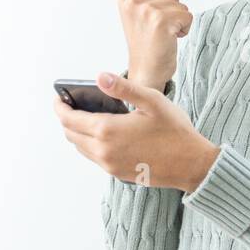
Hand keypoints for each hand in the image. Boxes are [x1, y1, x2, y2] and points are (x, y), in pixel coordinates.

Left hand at [53, 71, 220, 192]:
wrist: (191, 164)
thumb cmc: (175, 131)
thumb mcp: (152, 101)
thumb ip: (123, 88)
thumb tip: (99, 76)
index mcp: (107, 130)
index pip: (70, 119)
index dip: (60, 107)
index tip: (58, 97)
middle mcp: (103, 150)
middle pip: (71, 134)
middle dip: (66, 119)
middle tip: (69, 105)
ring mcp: (109, 164)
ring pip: (81, 148)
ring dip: (77, 133)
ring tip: (83, 117)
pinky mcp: (117, 173)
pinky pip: (94, 157)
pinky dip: (89, 144)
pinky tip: (102, 134)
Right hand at [118, 0, 191, 90]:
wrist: (146, 72)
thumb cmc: (147, 43)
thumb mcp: (146, 11)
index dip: (163, 4)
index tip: (150, 22)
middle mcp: (133, 1)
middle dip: (172, 12)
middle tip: (157, 31)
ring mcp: (146, 10)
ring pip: (181, 5)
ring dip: (178, 21)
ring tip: (163, 36)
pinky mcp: (161, 22)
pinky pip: (187, 16)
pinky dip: (184, 29)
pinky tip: (170, 40)